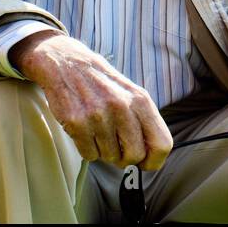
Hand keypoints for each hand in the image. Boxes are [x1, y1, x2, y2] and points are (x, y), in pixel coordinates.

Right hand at [11, 30, 172, 170]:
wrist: (66, 63)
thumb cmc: (101, 83)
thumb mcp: (130, 94)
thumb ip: (143, 122)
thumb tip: (152, 158)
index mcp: (140, 100)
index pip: (162, 144)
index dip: (155, 160)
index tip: (146, 163)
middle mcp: (122, 107)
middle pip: (135, 156)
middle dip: (126, 158)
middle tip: (117, 147)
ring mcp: (99, 115)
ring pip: (110, 157)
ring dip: (104, 150)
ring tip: (97, 130)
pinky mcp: (77, 123)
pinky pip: (89, 155)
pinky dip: (87, 149)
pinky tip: (85, 130)